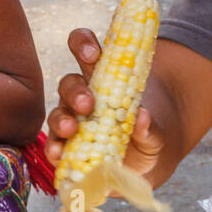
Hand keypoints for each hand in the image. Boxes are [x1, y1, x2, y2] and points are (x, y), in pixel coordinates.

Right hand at [46, 28, 164, 183]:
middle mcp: (83, 97)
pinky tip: (59, 153)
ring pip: (58, 113)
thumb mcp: (156, 133)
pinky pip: (55, 145)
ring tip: (71, 129)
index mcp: (105, 80)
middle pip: (69, 83)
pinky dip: (54, 148)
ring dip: (61, 119)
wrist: (146, 166)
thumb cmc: (149, 137)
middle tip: (87, 104)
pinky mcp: (67, 147)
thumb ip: (151, 127)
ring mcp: (72, 122)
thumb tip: (143, 116)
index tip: (93, 53)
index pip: (87, 52)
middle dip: (75, 91)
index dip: (84, 45)